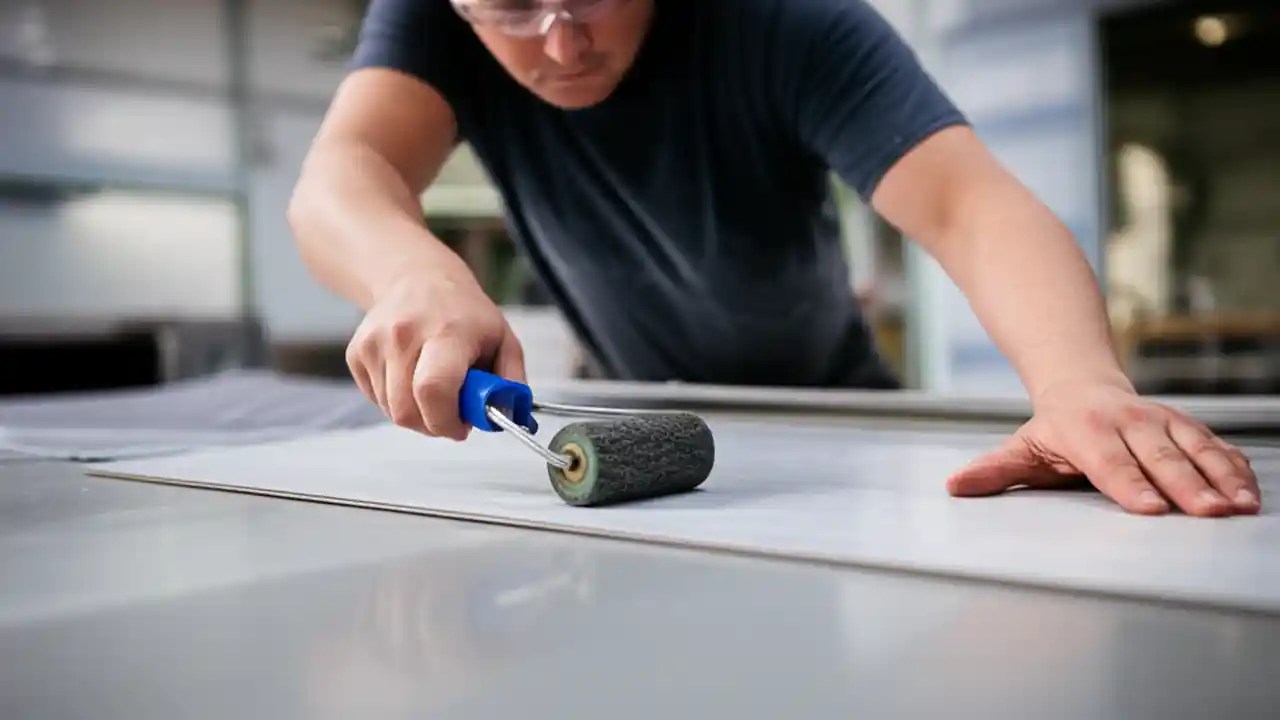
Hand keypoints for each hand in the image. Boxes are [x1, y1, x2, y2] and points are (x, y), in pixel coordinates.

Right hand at [346, 269, 524, 439]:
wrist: (418, 278)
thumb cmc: (465, 314)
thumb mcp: (503, 340)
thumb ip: (510, 383)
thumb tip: (509, 418)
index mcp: (447, 331)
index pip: (433, 389)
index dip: (446, 421)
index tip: (461, 426)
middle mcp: (404, 334)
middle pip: (406, 410)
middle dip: (432, 425)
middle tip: (450, 415)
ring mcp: (375, 343)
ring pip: (391, 410)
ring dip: (416, 414)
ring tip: (434, 389)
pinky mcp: (356, 352)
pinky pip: (376, 399)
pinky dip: (396, 401)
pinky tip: (411, 379)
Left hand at [946, 381, 1260, 516]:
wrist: (1082, 383)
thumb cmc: (1051, 428)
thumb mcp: (1019, 447)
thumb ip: (992, 472)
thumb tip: (954, 487)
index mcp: (1086, 432)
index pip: (1109, 464)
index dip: (1129, 486)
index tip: (1148, 510)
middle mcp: (1128, 423)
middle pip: (1160, 459)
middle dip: (1186, 486)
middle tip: (1208, 513)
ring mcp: (1161, 422)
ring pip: (1195, 449)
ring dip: (1220, 477)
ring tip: (1239, 505)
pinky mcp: (1185, 426)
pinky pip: (1215, 446)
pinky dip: (1234, 467)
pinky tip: (1251, 491)